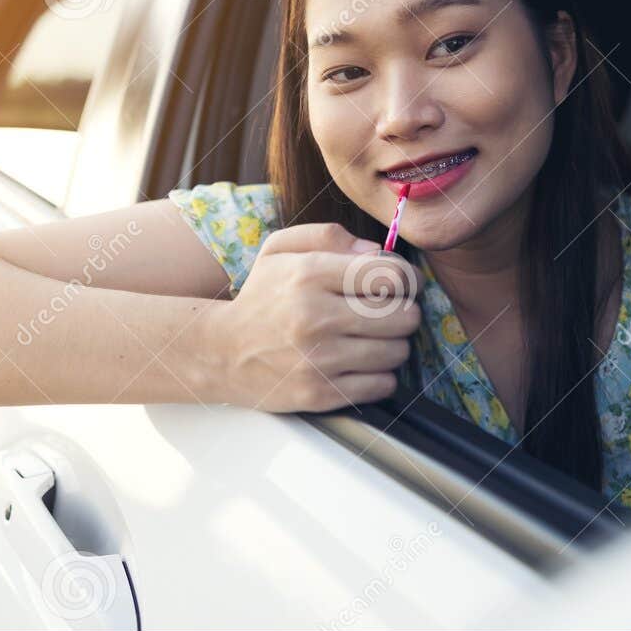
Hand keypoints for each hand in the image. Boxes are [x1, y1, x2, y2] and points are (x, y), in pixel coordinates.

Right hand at [200, 222, 419, 411]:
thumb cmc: (261, 297)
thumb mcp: (281, 250)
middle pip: (402, 316)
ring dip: (394, 345)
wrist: (221, 352)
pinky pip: (383, 385)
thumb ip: (329, 236)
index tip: (404, 284)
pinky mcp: (320, 394)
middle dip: (405, 312)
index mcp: (309, 275)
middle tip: (390, 313)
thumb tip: (377, 251)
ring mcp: (318, 360)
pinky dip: (381, 375)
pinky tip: (362, 363)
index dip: (408, 278)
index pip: (389, 274)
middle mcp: (315, 317)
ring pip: (397, 352)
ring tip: (373, 339)